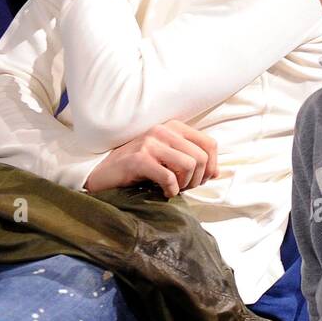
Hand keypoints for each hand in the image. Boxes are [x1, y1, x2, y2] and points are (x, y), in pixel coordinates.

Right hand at [84, 120, 219, 197]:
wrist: (105, 174)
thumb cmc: (140, 168)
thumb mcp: (168, 158)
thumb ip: (191, 159)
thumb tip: (216, 172)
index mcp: (174, 127)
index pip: (210, 144)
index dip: (211, 166)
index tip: (201, 179)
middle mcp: (163, 130)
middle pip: (200, 157)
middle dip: (198, 179)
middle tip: (185, 187)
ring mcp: (150, 143)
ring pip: (189, 165)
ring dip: (186, 184)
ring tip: (175, 189)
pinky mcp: (138, 159)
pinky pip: (169, 177)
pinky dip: (171, 189)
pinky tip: (164, 192)